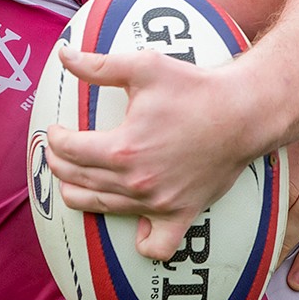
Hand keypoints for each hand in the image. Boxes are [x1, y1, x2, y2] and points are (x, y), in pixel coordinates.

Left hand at [44, 46, 264, 261]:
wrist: (244, 113)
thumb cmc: (195, 89)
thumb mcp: (144, 67)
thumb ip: (98, 65)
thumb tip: (63, 54)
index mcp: (122, 148)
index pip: (68, 150)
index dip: (54, 139)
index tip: (55, 130)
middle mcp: (135, 182)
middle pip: (77, 180)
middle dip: (58, 164)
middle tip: (57, 151)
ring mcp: (157, 203)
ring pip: (101, 208)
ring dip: (78, 194)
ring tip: (74, 180)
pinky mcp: (180, 214)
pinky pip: (156, 245)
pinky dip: (142, 242)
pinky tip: (134, 227)